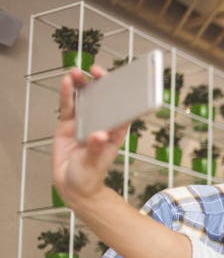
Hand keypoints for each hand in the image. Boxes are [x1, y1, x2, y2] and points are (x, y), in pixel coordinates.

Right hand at [53, 66, 129, 205]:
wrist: (72, 185)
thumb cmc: (89, 176)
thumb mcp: (93, 163)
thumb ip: (95, 149)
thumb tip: (99, 135)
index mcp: (115, 132)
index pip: (121, 108)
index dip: (121, 92)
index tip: (119, 82)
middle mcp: (101, 123)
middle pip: (102, 98)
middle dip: (100, 83)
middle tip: (95, 71)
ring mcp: (84, 122)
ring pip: (84, 98)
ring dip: (82, 84)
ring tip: (76, 72)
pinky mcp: (69, 124)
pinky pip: (68, 106)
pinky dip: (67, 94)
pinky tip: (67, 82)